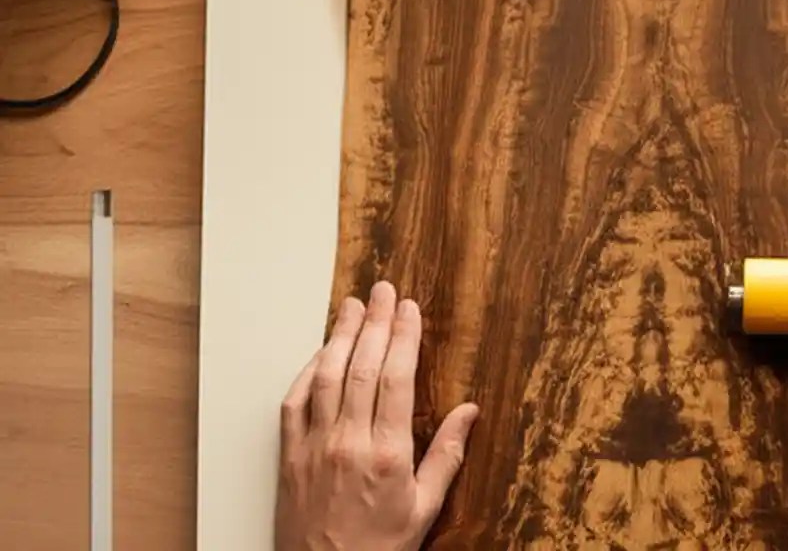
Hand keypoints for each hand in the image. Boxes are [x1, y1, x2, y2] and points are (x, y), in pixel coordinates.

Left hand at [275, 281, 479, 550]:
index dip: (403, 337)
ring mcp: (315, 447)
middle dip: (374, 323)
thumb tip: (469, 412)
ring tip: (351, 306)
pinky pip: (295, 403)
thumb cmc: (379, 549)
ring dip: (339, 336)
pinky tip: (320, 353)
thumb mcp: (426, 508)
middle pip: (362, 367)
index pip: (396, 379)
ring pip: (326, 377)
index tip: (409, 309)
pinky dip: (307, 372)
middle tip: (384, 290)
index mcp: (388, 455)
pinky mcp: (290, 456)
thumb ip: (447, 456)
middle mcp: (349, 443)